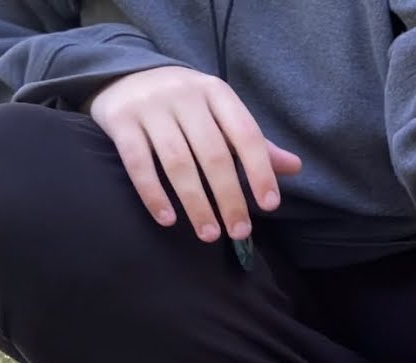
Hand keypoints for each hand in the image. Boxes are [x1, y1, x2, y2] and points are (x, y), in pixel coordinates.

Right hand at [86, 66, 302, 241]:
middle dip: (229, 197)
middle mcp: (185, 96)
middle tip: (239, 232)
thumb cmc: (185, 105)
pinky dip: (153, 194)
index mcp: (217, 93)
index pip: (246, 134)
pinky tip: (168, 220)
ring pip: (178, 163)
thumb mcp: (220, 113)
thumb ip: (254, 143)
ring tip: (209, 234)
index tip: (270, 206)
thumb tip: (295, 167)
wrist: (124, 74)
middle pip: (213, 154)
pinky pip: (138, 164)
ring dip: (196, 203)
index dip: (260, 171)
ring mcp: (151, 108)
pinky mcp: (120, 122)